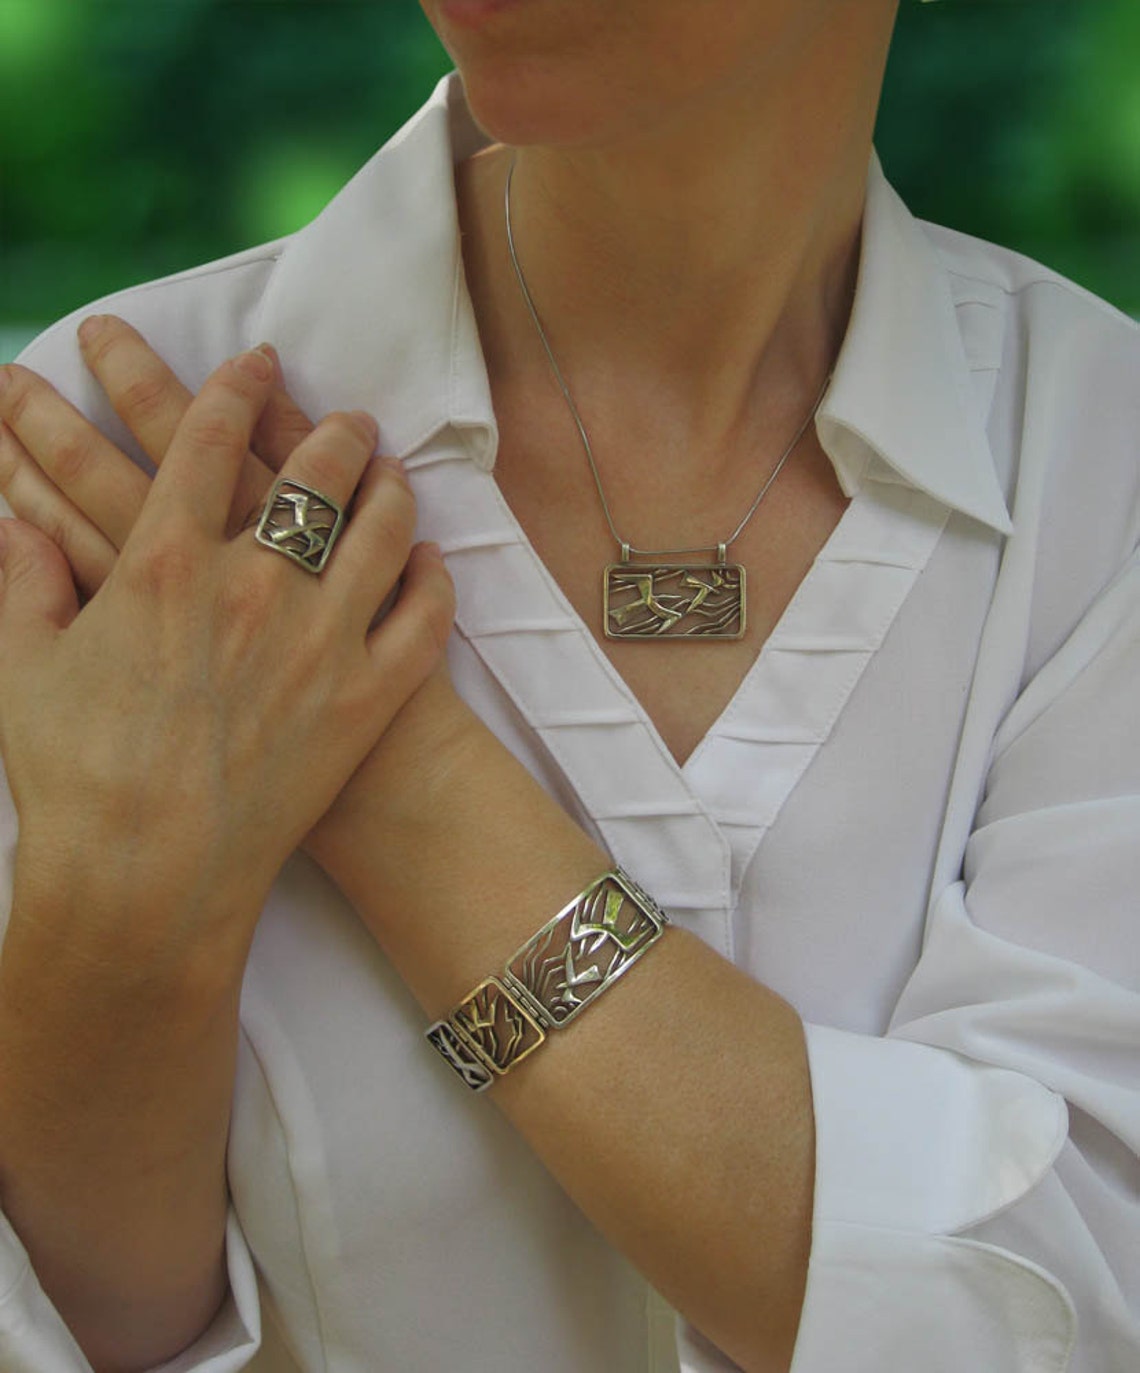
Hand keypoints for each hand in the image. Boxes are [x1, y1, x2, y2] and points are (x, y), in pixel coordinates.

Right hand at [0, 328, 454, 975]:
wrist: (146, 880)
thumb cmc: (74, 776)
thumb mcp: (22, 666)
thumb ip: (18, 580)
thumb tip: (8, 520)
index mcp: (165, 562)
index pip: (210, 440)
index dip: (233, 388)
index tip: (254, 362)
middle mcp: (255, 584)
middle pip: (317, 473)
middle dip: (337, 431)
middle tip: (350, 420)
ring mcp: (322, 640)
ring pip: (382, 532)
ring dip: (392, 490)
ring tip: (395, 473)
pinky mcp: (367, 700)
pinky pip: (423, 621)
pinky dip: (433, 582)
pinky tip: (432, 561)